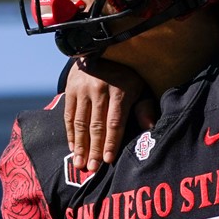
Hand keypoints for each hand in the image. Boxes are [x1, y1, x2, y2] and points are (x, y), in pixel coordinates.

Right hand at [64, 57, 157, 171]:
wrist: (100, 50)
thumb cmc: (125, 76)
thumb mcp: (140, 87)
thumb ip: (144, 107)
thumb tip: (150, 128)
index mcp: (121, 90)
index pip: (115, 121)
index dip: (111, 141)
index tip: (108, 160)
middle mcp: (100, 89)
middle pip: (96, 125)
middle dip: (93, 149)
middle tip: (92, 168)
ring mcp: (83, 88)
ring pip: (80, 122)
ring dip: (80, 145)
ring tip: (80, 163)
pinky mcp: (70, 89)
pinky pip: (69, 115)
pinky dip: (70, 133)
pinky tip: (73, 148)